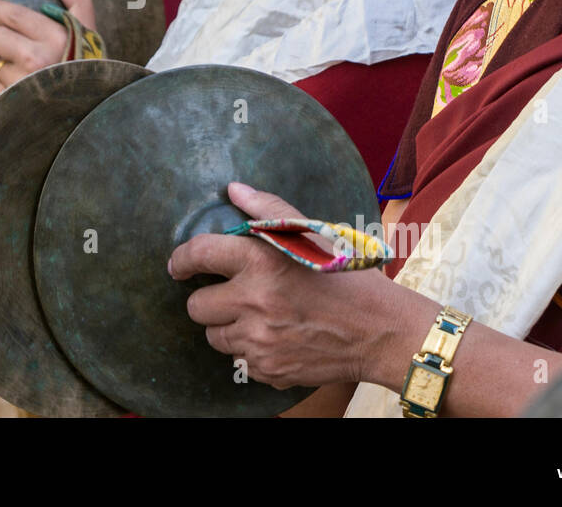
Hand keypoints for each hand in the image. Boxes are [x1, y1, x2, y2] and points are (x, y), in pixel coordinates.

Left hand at [0, 0, 96, 97]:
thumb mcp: (91, 34)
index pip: (13, 15)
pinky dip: (3, 90)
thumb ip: (77, 2)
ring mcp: (23, 84)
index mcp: (56, 38)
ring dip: (4, 68)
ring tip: (24, 74)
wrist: (94, 111)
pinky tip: (22, 92)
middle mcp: (37, 60)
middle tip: (4, 47)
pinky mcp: (13, 105)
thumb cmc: (88, 68)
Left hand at [167, 182, 400, 389]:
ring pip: (214, 336)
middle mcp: (255, 302)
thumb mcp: (313, 234)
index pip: (199, 255)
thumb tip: (234, 190)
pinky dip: (250, 351)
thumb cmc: (348, 277)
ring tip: (258, 316)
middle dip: (209, 299)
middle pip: (196, 306)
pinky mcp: (269, 370)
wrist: (383, 332)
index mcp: (262, 262)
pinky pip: (239, 362)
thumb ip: (269, 211)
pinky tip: (276, 338)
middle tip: (233, 294)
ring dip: (228, 326)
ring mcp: (260, 342)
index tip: (178, 265)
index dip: (182, 259)